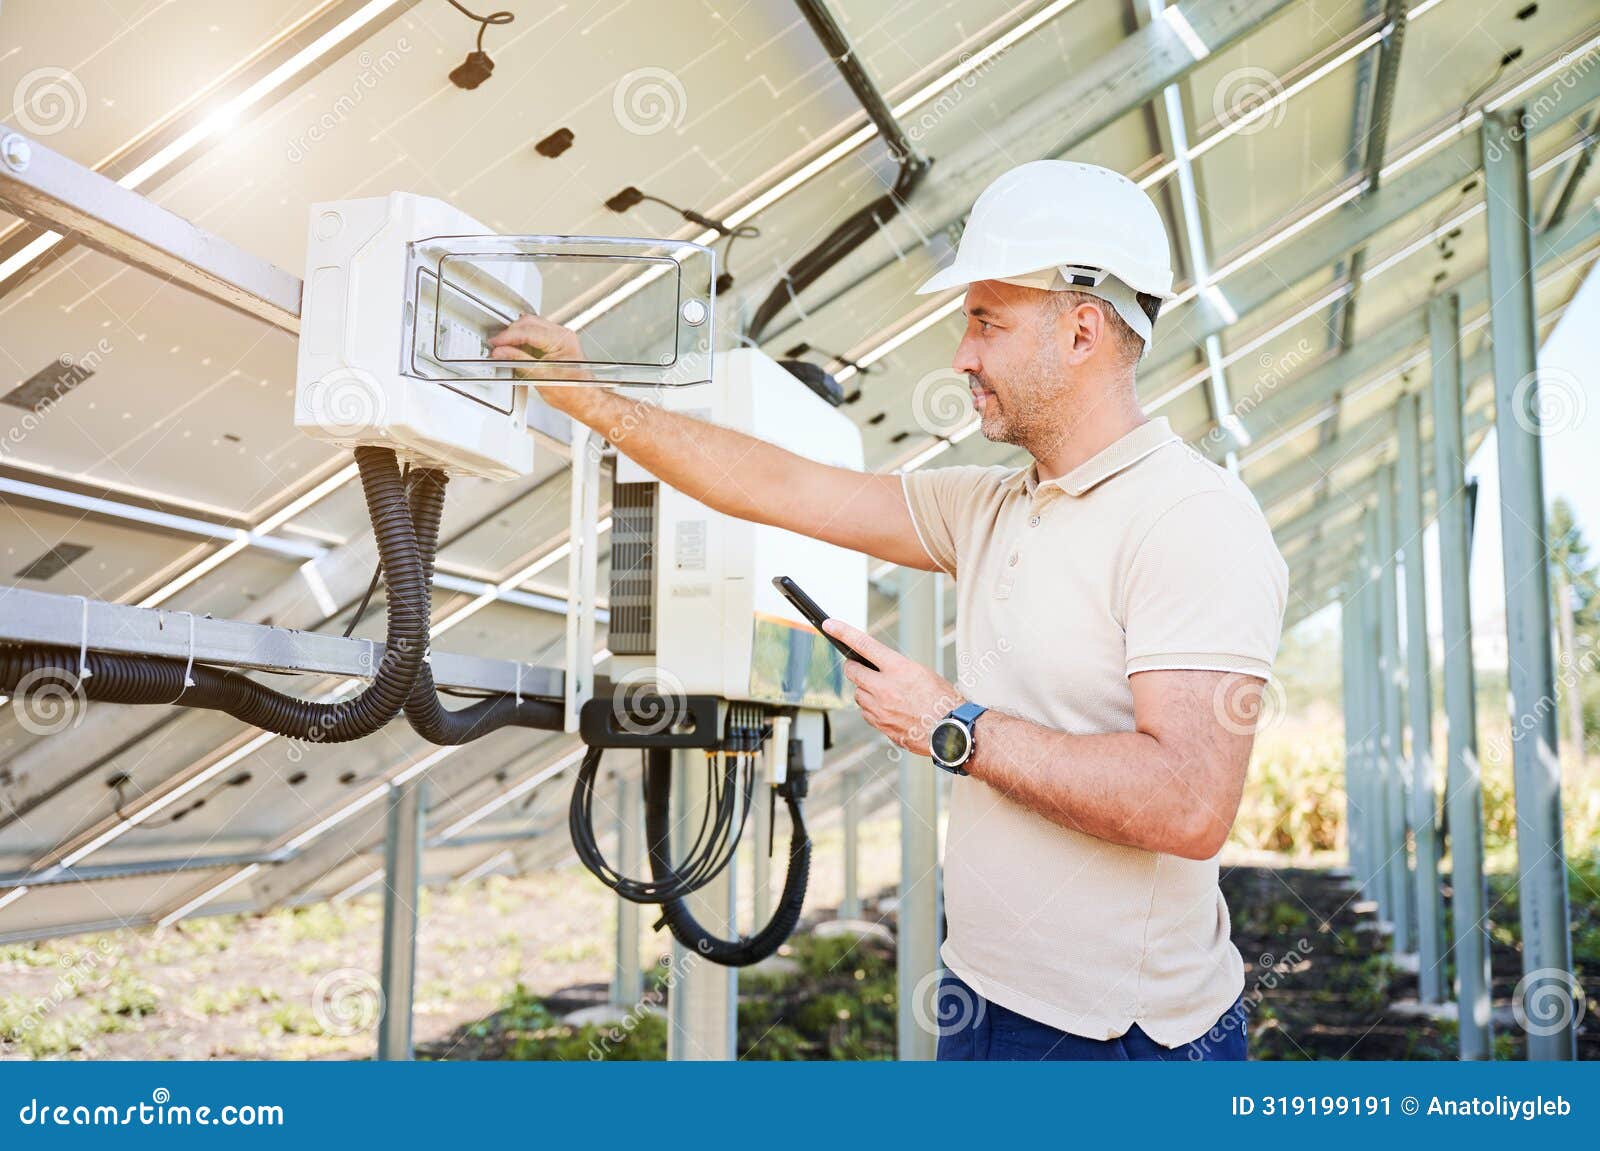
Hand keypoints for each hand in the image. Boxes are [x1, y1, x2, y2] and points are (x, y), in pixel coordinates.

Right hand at [487, 314, 593, 411]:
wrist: (584, 400)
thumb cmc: (573, 392)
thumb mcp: (540, 376)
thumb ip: (519, 360)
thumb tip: (502, 351)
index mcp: (562, 339)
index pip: (528, 331)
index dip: (508, 336)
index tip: (495, 342)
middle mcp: (563, 335)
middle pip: (529, 323)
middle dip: (510, 333)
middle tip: (497, 344)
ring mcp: (560, 338)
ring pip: (531, 326)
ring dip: (516, 335)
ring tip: (504, 348)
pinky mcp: (555, 344)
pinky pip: (535, 335)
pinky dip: (523, 341)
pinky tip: (515, 349)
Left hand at [822, 618, 962, 757]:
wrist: (952, 732)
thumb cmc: (944, 701)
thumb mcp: (922, 673)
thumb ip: (896, 669)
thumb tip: (879, 669)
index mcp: (898, 669)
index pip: (864, 645)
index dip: (843, 632)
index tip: (830, 625)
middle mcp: (885, 688)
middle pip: (852, 672)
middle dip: (854, 667)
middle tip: (861, 667)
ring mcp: (880, 709)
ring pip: (858, 694)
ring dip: (865, 691)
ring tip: (886, 693)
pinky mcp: (881, 726)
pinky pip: (866, 713)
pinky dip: (872, 709)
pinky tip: (889, 709)